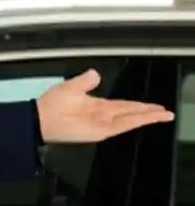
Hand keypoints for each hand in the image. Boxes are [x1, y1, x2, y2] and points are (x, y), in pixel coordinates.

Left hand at [36, 69, 172, 143]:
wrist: (40, 118)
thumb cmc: (52, 103)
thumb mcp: (71, 87)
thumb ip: (85, 81)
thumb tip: (95, 73)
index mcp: (97, 105)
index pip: (124, 105)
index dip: (139, 105)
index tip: (153, 105)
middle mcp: (103, 115)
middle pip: (131, 112)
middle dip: (149, 112)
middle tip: (166, 112)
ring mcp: (103, 124)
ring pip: (131, 119)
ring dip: (148, 117)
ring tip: (165, 115)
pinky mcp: (101, 131)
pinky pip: (123, 125)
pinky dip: (137, 121)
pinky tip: (149, 118)